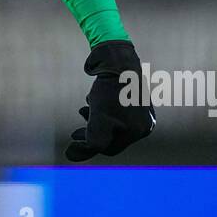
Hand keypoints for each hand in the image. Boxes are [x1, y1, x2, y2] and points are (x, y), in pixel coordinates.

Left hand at [65, 40, 155, 159]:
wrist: (118, 60)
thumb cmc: (109, 91)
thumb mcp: (98, 120)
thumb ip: (89, 142)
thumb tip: (70, 157)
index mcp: (141, 130)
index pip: (111, 148)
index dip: (89, 145)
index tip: (73, 136)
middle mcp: (146, 121)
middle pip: (112, 136)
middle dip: (92, 132)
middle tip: (74, 131)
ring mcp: (143, 109)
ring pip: (112, 122)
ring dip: (95, 119)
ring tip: (83, 108)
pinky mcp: (135, 96)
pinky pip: (116, 110)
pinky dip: (102, 109)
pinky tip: (92, 99)